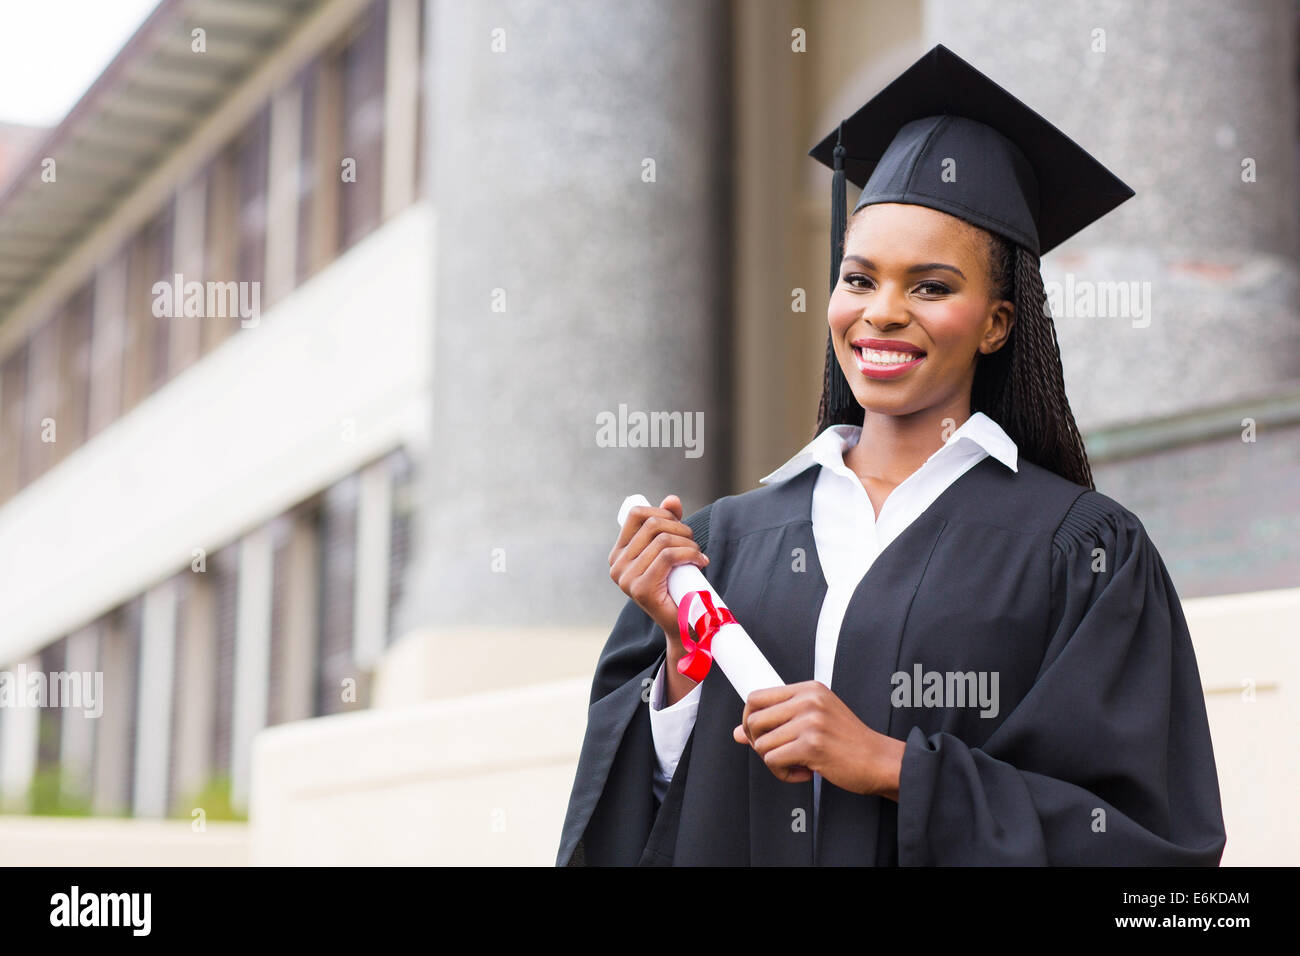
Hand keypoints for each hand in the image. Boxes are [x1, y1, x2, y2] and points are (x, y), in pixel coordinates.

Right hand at [608, 494, 708, 704]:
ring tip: (697, 556)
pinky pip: (668, 556)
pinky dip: (689, 554)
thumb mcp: (671, 548)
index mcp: (619, 553)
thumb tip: (672, 499)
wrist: (684, 624)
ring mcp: (626, 578)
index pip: (637, 513)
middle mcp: (617, 565)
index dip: (663, 512)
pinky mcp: (640, 589)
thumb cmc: (677, 585)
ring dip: (689, 544)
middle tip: (693, 545)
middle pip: (653, 524)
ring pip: (663, 539)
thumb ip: (668, 523)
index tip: (679, 526)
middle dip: (681, 529)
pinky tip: (699, 562)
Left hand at [732, 681, 905, 800]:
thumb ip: (777, 722)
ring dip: (774, 762)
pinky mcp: (812, 745)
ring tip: (796, 764)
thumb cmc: (848, 742)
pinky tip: (803, 772)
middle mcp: (808, 700)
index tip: (759, 735)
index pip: (756, 697)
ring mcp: (810, 721)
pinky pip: (773, 761)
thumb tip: (739, 733)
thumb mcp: (813, 721)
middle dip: (758, 743)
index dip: (749, 720)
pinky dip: (783, 774)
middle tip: (777, 753)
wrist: (880, 760)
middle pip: (753, 720)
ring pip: (761, 744)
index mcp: (808, 689)